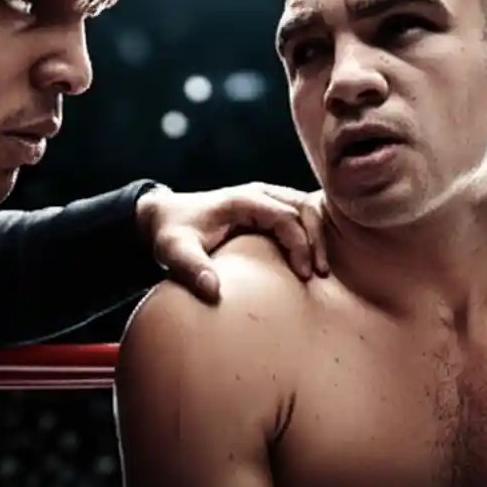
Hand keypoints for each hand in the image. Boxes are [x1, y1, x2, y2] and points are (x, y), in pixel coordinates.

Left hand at [136, 183, 328, 302]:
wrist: (165, 217)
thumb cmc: (172, 233)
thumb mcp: (174, 250)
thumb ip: (191, 268)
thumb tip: (212, 291)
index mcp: (244, 200)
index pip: (286, 215)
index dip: (301, 243)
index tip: (305, 274)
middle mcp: (260, 194)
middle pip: (306, 206)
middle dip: (318, 238)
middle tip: (320, 274)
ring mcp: (268, 199)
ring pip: (309, 208)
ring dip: (320, 236)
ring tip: (322, 270)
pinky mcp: (270, 211)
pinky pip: (302, 216)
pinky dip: (314, 234)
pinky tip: (315, 260)